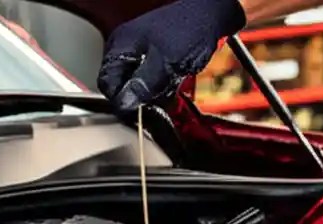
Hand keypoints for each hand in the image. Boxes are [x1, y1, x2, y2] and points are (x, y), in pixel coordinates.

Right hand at [98, 0, 246, 115]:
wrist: (215, 14)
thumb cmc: (191, 27)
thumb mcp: (165, 63)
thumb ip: (142, 86)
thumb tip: (124, 104)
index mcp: (120, 46)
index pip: (107, 84)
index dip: (122, 100)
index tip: (138, 110)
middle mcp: (127, 48)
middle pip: (123, 86)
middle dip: (140, 95)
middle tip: (159, 94)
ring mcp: (141, 52)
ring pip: (139, 85)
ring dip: (154, 91)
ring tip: (171, 81)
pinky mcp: (156, 57)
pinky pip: (153, 79)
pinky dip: (163, 84)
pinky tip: (174, 79)